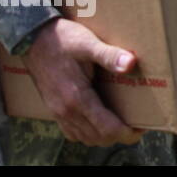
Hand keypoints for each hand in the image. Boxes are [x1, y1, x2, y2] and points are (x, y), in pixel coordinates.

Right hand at [23, 18, 143, 146]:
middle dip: (120, 136)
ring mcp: (57, 112)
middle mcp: (66, 111)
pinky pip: (73, 132)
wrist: (34, 39)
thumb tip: (131, 63)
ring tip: (123, 124)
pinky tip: (100, 121)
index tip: (142, 128)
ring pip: (85, 137)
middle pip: (98, 138)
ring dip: (105, 136)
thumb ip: (109, 55)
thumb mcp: (88, 43)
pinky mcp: (54, 109)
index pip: (106, 129)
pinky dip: (89, 133)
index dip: (127, 133)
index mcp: (76, 98)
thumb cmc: (63, 39)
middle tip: (138, 125)